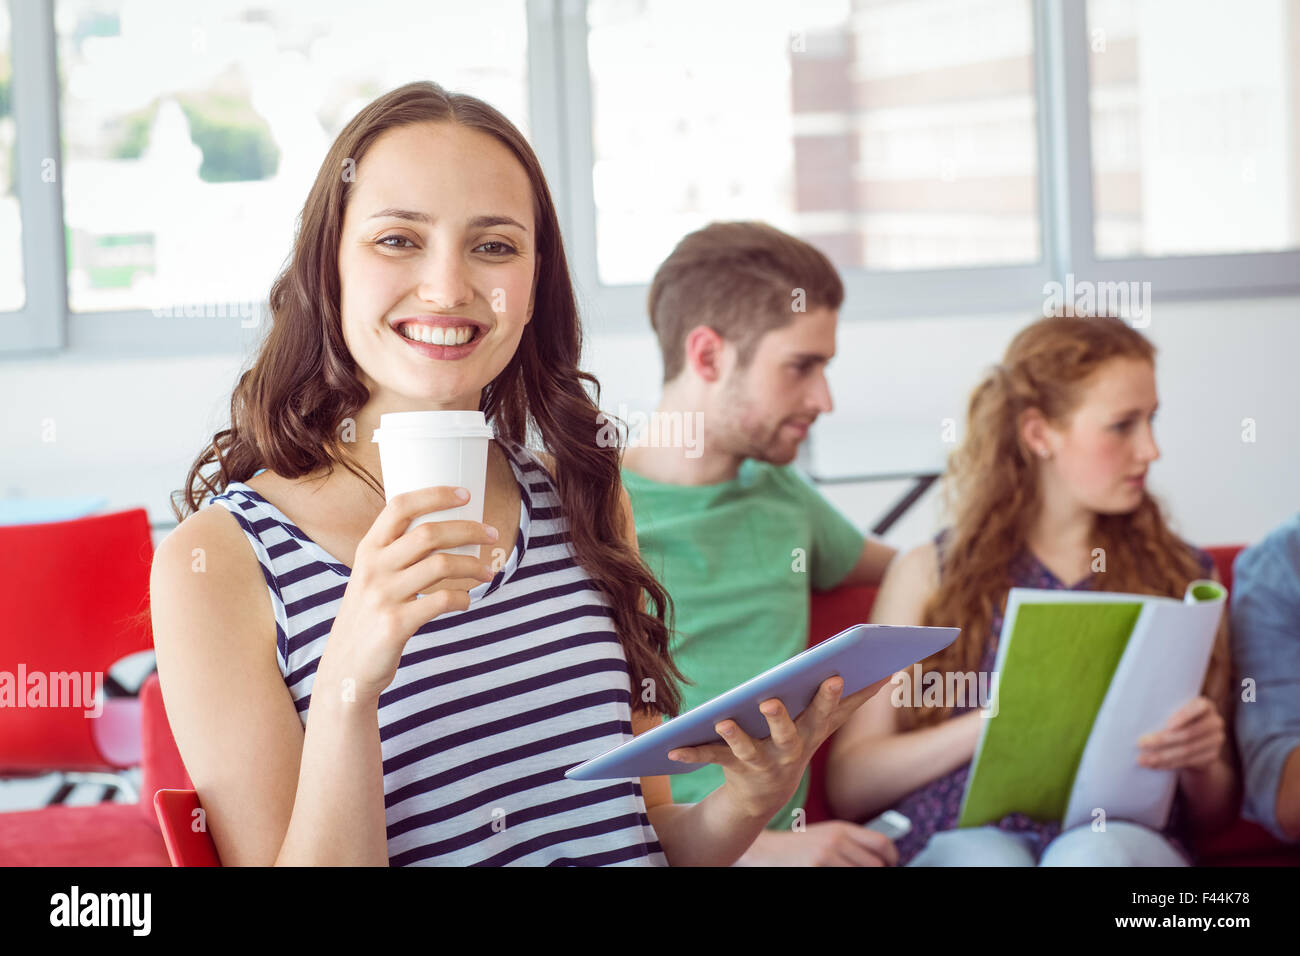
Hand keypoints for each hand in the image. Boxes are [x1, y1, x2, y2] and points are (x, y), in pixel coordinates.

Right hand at [317, 486, 499, 705]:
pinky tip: (466, 602)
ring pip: (441, 564)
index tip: (465, 494)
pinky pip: (441, 601)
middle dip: (468, 529)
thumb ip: (395, 555)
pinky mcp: (396, 624)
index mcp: (368, 550)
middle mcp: (373, 568)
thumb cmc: (368, 618)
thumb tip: (444, 530)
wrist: (346, 669)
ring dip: (473, 566)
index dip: (435, 495)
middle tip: (491, 535)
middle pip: (429, 532)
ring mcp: (383, 595)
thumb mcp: (370, 578)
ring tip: (487, 573)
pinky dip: (462, 599)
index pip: (399, 506)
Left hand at [667, 674, 890, 821]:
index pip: (825, 713)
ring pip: (747, 749)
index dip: (832, 696)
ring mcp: (759, 762)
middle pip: (787, 733)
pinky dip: (690, 753)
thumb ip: (853, 701)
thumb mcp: (823, 725)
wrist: (764, 795)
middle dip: (781, 717)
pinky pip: (708, 758)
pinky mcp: (730, 768)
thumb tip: (889, 674)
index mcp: (810, 733)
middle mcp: (787, 751)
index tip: (836, 675)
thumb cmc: (796, 743)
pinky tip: (671, 748)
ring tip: (724, 720)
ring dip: (735, 736)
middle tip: (771, 700)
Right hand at [743, 822, 898, 866]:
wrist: (763, 850)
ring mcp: (825, 857)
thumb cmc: (796, 848)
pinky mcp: (815, 870)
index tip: (891, 865)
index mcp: (841, 829)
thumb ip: (850, 843)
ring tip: (850, 875)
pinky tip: (834, 875)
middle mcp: (836, 840)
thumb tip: (880, 858)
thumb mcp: (825, 836)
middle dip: (879, 873)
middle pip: (876, 865)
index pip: (882, 843)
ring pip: (862, 873)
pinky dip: (845, 879)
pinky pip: (843, 878)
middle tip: (873, 876)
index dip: (893, 859)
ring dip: (863, 878)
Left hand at [1136, 696, 1225, 773]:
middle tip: (1140, 743)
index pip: (1198, 707)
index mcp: (1205, 705)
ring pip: (1187, 750)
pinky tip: (1154, 765)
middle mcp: (1215, 722)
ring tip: (1142, 759)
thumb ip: (1164, 709)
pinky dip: (1169, 764)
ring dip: (1162, 756)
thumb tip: (1133, 711)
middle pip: (1188, 733)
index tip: (1167, 725)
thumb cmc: (1175, 719)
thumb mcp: (1172, 711)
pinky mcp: (1211, 756)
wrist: (1195, 741)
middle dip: (1162, 740)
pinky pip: (1188, 762)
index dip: (1184, 716)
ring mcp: (1216, 740)